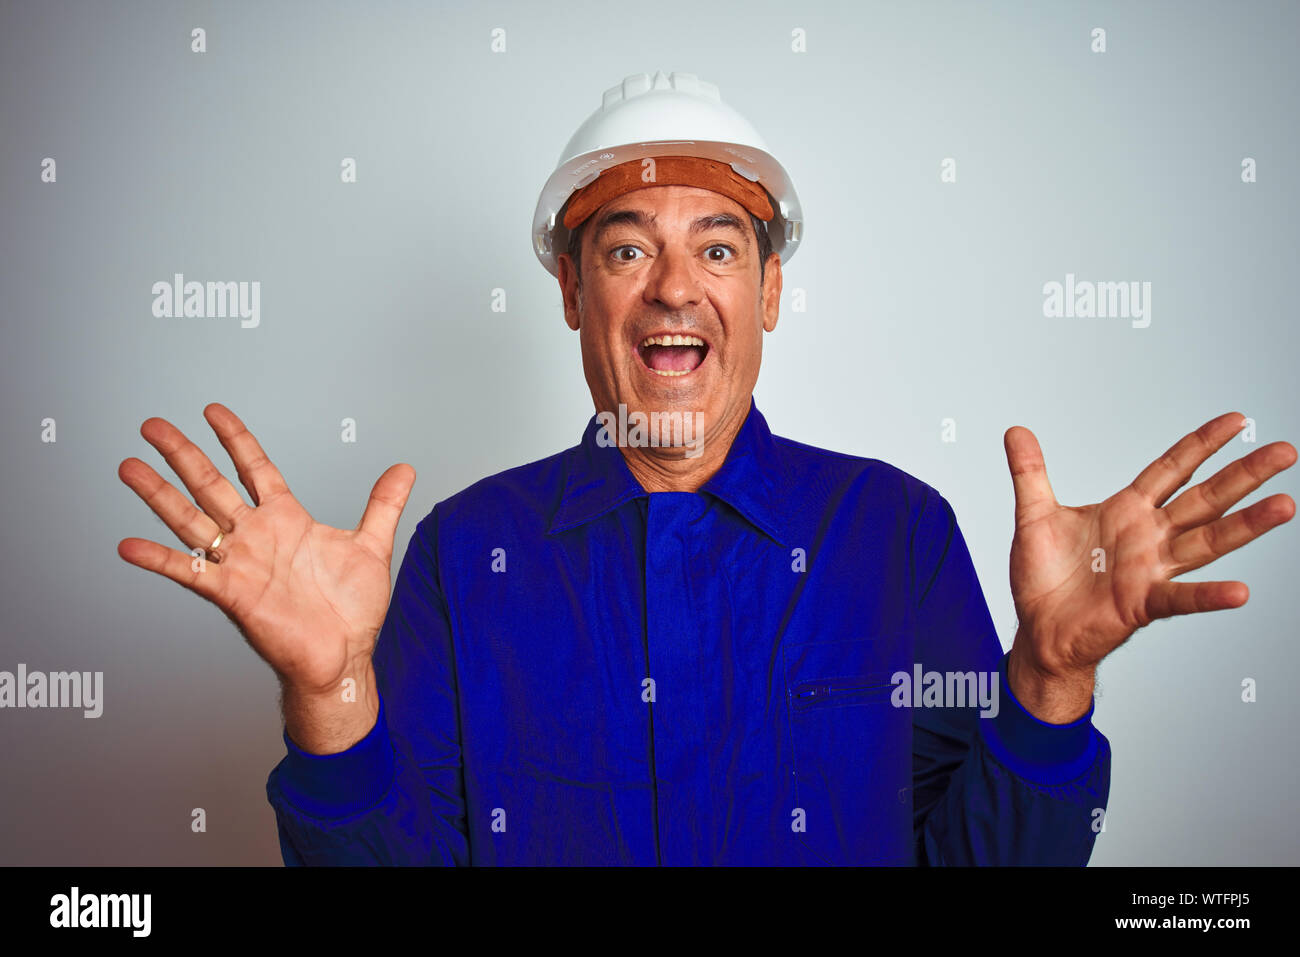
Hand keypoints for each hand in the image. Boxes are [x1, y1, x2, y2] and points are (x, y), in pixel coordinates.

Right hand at [117, 403, 414, 745]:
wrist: (344, 658)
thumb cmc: (352, 611)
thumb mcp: (371, 546)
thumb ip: (383, 505)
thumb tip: (404, 470)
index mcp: (287, 520)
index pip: (255, 468)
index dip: (235, 439)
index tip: (212, 412)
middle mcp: (257, 537)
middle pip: (212, 485)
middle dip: (183, 454)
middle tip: (153, 425)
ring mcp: (241, 563)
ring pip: (192, 520)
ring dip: (159, 495)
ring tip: (129, 467)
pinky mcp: (233, 594)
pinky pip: (191, 572)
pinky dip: (160, 559)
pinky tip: (130, 545)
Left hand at [1002, 412, 1295, 721]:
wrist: (1037, 630)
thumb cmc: (1043, 578)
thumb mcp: (1033, 516)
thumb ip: (1029, 473)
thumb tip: (1015, 431)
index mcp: (1127, 511)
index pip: (1172, 468)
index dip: (1201, 444)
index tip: (1237, 420)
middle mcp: (1148, 537)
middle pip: (1205, 498)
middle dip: (1244, 475)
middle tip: (1285, 450)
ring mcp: (1151, 570)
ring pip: (1208, 541)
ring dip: (1247, 525)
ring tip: (1286, 504)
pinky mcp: (1143, 603)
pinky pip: (1181, 598)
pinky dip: (1209, 596)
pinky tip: (1240, 591)